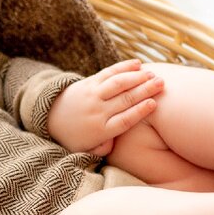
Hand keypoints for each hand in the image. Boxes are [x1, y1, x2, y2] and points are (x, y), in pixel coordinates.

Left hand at [47, 59, 163, 155]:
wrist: (52, 119)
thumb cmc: (78, 137)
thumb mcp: (89, 150)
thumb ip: (105, 148)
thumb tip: (116, 143)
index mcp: (100, 130)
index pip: (123, 120)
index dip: (139, 111)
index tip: (154, 104)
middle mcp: (96, 111)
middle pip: (124, 100)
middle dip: (144, 90)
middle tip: (161, 84)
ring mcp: (92, 95)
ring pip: (116, 84)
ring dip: (136, 77)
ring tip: (153, 74)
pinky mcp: (88, 82)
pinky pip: (107, 72)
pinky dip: (122, 67)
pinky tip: (137, 63)